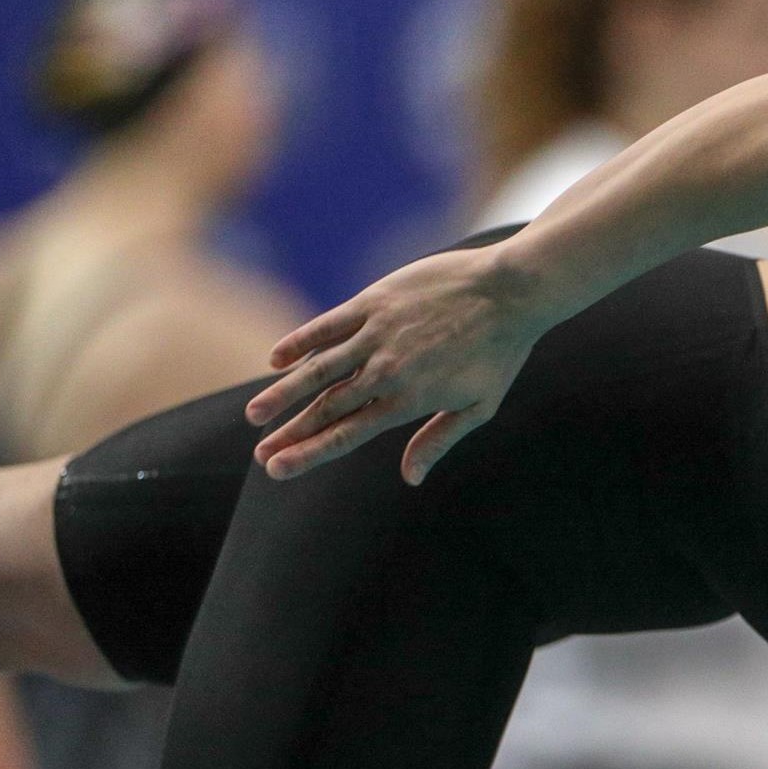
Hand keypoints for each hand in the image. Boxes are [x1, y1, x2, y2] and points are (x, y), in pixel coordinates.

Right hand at [248, 245, 549, 483]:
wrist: (512, 290)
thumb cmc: (501, 351)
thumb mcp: (479, 406)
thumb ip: (439, 439)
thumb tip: (411, 478)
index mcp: (410, 400)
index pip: (349, 434)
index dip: (310, 453)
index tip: (278, 469)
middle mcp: (386, 370)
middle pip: (327, 407)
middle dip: (291, 432)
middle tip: (260, 453)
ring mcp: (377, 334)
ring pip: (319, 368)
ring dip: (284, 392)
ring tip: (255, 414)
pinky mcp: (374, 302)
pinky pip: (328, 325)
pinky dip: (301, 342)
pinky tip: (276, 359)